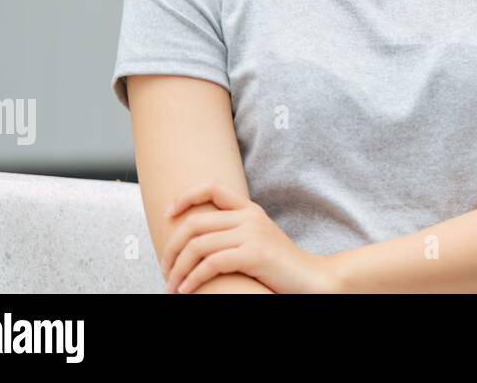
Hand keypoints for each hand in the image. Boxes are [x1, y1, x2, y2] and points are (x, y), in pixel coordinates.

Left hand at [160, 180, 337, 293]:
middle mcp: (250, 217)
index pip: (212, 187)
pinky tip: (187, 290)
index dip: (185, 197)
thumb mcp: (257, 240)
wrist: (312, 279)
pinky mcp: (254, 255)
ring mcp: (253, 234)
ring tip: (172, 285)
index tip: (167, 215)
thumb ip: (234, 233)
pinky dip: (192, 279)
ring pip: (198, 246)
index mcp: (250, 210)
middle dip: (171, 247)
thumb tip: (196, 240)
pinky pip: (210, 264)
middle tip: (164, 267)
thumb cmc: (280, 266)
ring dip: (178, 269)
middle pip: (195, 223)